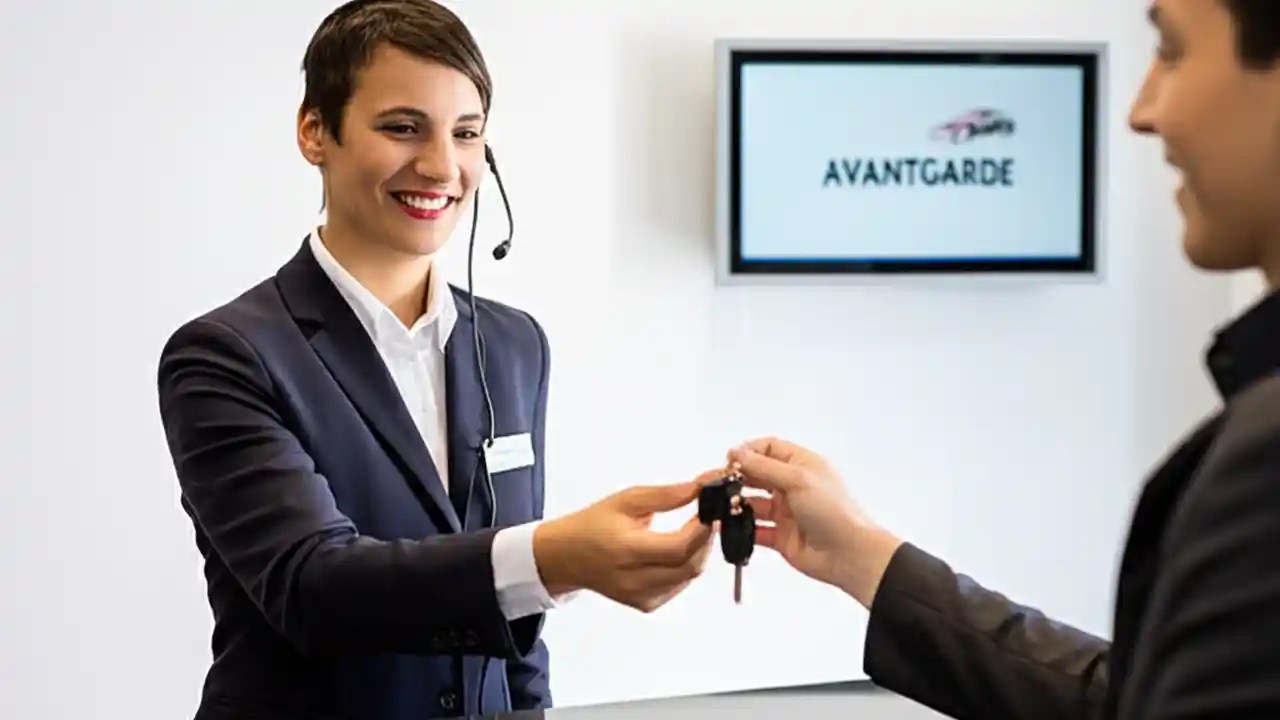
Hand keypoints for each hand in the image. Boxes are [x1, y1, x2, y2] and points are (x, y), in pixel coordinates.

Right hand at [533, 473, 717, 612]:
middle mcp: (633, 579)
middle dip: (706, 540)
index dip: (702, 529)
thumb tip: (701, 487)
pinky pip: (679, 586)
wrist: (567, 556)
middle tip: (709, 519)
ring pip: (688, 577)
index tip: (711, 510)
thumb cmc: (593, 525)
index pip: (679, 547)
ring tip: (694, 532)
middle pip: (690, 565)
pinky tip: (677, 551)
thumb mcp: (627, 500)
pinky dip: (686, 567)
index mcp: (626, 550)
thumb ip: (666, 495)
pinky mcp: (645, 604)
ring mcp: (640, 597)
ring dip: (699, 553)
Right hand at [726, 438, 902, 606]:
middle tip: (716, 483)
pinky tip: (726, 528)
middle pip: (757, 475)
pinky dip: (740, 529)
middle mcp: (793, 486)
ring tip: (721, 506)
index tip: (730, 460)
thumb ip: (763, 466)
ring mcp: (786, 512)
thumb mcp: (797, 479)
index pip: (769, 449)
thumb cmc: (833, 512)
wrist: (849, 554)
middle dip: (736, 478)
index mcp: (802, 465)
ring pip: (753, 503)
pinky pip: (755, 530)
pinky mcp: (781, 536)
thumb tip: (738, 452)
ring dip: (736, 504)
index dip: (748, 452)